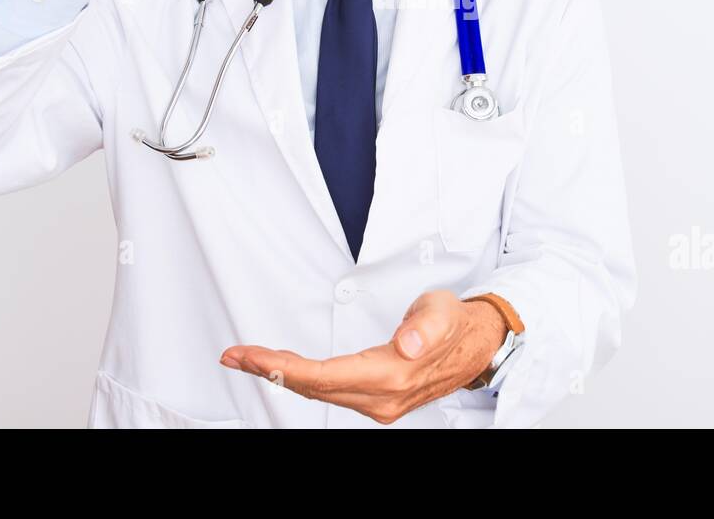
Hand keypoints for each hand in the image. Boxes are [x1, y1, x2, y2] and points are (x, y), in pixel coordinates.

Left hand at [219, 289, 508, 424]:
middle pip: (314, 387)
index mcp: (393, 374)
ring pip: (319, 391)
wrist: (478, 344)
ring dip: (282, 375)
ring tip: (251, 359)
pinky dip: (303, 380)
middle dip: (270, 371)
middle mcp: (383, 397)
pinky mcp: (377, 399)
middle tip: (235, 356)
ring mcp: (379, 402)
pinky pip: (330, 391)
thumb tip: (408, 344)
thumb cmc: (457, 324)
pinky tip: (287, 369)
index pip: (324, 376)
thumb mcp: (443, 312)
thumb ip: (425, 326)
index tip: (250, 356)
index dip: (281, 368)